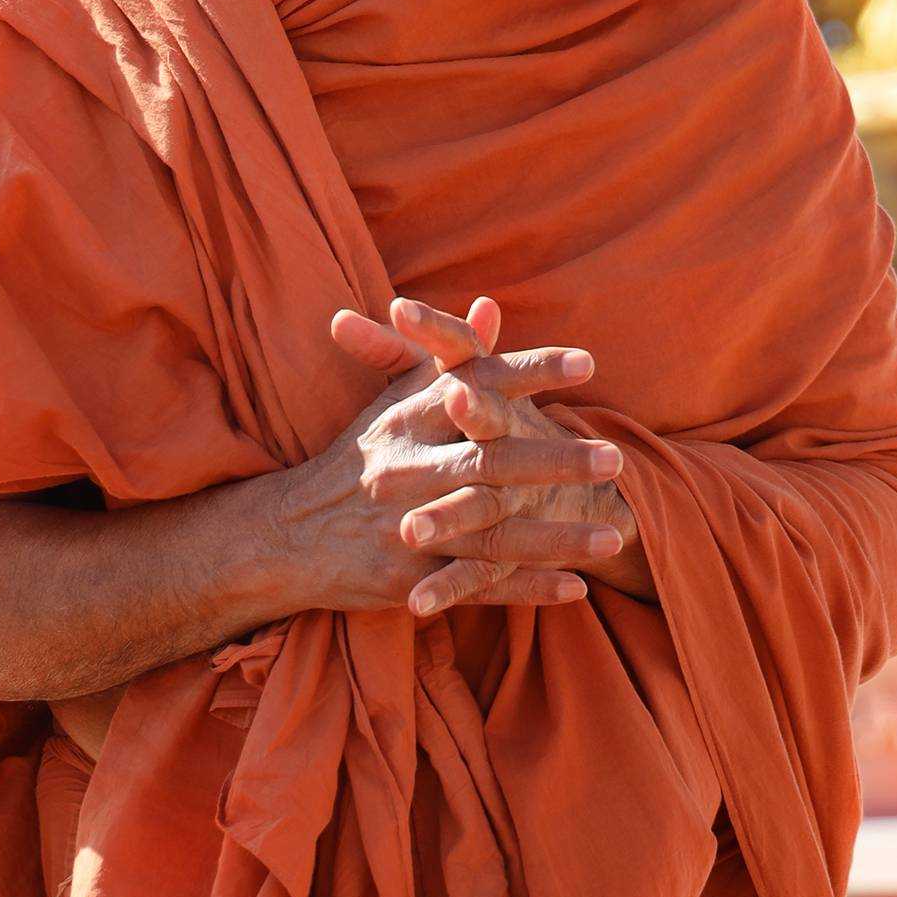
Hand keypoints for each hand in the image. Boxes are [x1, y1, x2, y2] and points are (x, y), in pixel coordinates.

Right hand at [273, 303, 626, 620]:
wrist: (282, 536)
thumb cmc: (353, 459)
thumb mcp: (393, 399)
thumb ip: (446, 355)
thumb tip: (492, 307)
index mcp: (409, 418)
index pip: (477, 388)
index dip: (530, 375)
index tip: (586, 363)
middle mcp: (410, 470)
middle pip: (491, 463)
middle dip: (555, 462)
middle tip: (613, 458)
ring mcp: (409, 526)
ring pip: (493, 534)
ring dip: (556, 538)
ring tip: (614, 538)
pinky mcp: (409, 577)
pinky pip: (478, 587)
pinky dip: (527, 589)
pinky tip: (577, 588)